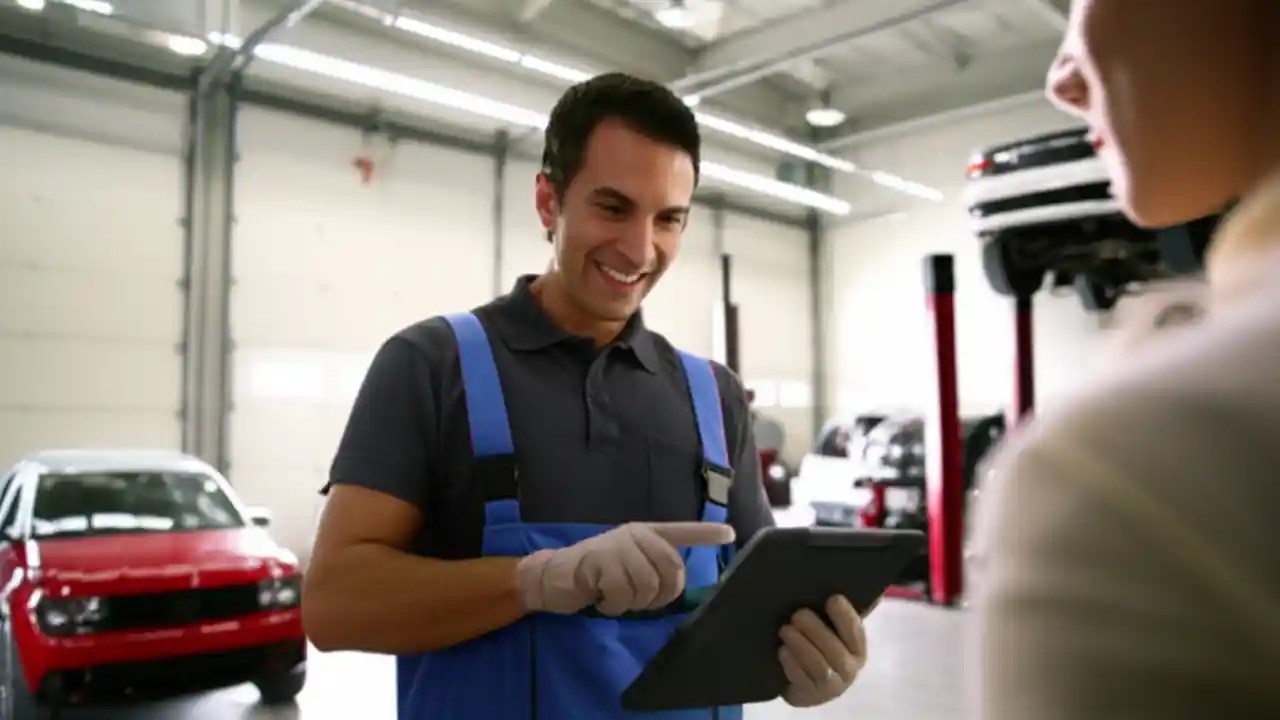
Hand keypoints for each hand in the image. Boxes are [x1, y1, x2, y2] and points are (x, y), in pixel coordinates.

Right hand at [516, 522, 734, 615]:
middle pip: (671, 568)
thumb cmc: (594, 577)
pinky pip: (623, 593)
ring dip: (633, 603)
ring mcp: (618, 545)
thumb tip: (675, 588)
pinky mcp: (600, 560)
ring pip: (648, 584)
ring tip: (615, 599)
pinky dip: (614, 606)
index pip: (680, 531)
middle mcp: (635, 534)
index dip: (706, 533)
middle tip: (640, 602)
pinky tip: (602, 601)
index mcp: (645, 534)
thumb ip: (650, 570)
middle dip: (662, 594)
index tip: (729, 533)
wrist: (553, 577)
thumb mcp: (627, 569)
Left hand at [777, 595, 868, 706]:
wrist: (806, 684)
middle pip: (835, 650)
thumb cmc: (820, 647)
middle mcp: (849, 669)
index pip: (856, 632)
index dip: (845, 615)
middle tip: (798, 614)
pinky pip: (801, 679)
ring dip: (801, 645)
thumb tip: (863, 586)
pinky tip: (783, 650)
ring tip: (785, 630)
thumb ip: (844, 613)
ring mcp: (831, 686)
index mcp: (858, 649)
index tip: (832, 598)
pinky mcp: (810, 696)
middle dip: (815, 630)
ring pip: (819, 665)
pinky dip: (791, 663)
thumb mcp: (833, 630)